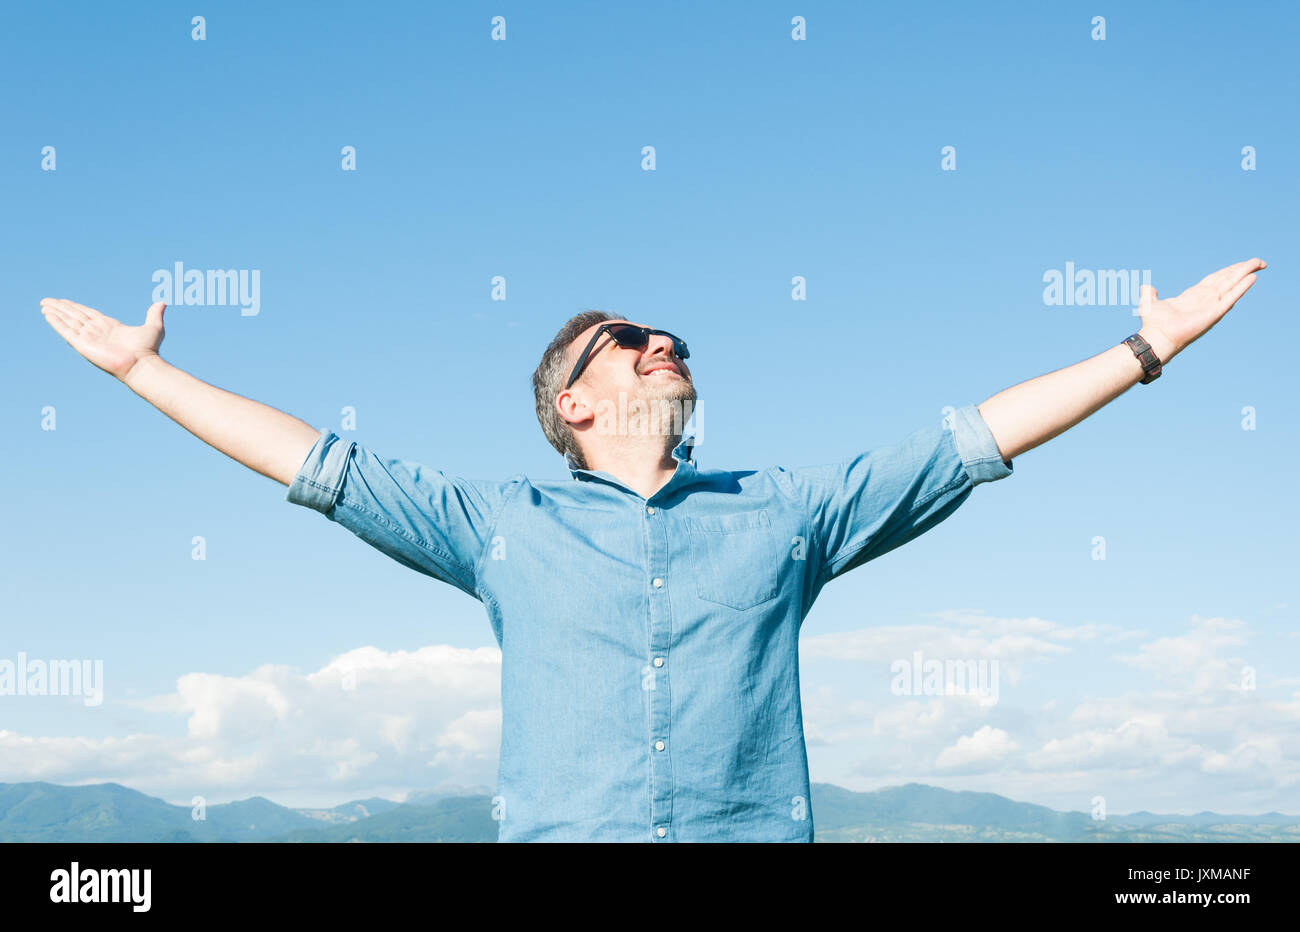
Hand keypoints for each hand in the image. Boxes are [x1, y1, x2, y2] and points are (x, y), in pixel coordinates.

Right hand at [40, 299, 166, 382]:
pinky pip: (66, 331)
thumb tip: (162, 303)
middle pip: (75, 316)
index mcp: (109, 327)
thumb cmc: (148, 350)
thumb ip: (154, 314)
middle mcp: (97, 332)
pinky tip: (47, 315)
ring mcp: (89, 338)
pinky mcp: (83, 344)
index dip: (75, 307)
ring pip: (68, 321)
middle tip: (47, 301)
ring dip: (56, 313)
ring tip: (43, 305)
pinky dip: (57, 323)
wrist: (142, 364)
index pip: (88, 314)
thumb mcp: (154, 327)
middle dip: (61, 308)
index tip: (64, 301)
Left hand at [1136, 258, 1266, 363]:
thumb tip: (1146, 287)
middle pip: (1228, 280)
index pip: (1215, 280)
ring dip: (1246, 273)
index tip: (1239, 265)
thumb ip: (1149, 294)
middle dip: (1242, 269)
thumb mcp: (1149, 303)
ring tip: (1260, 263)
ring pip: (1232, 284)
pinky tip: (1252, 277)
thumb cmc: (1153, 324)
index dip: (1227, 271)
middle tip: (1258, 261)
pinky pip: (1231, 297)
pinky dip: (1242, 287)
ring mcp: (1212, 305)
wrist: (1157, 337)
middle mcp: (1206, 300)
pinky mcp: (1215, 312)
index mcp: (1194, 296)